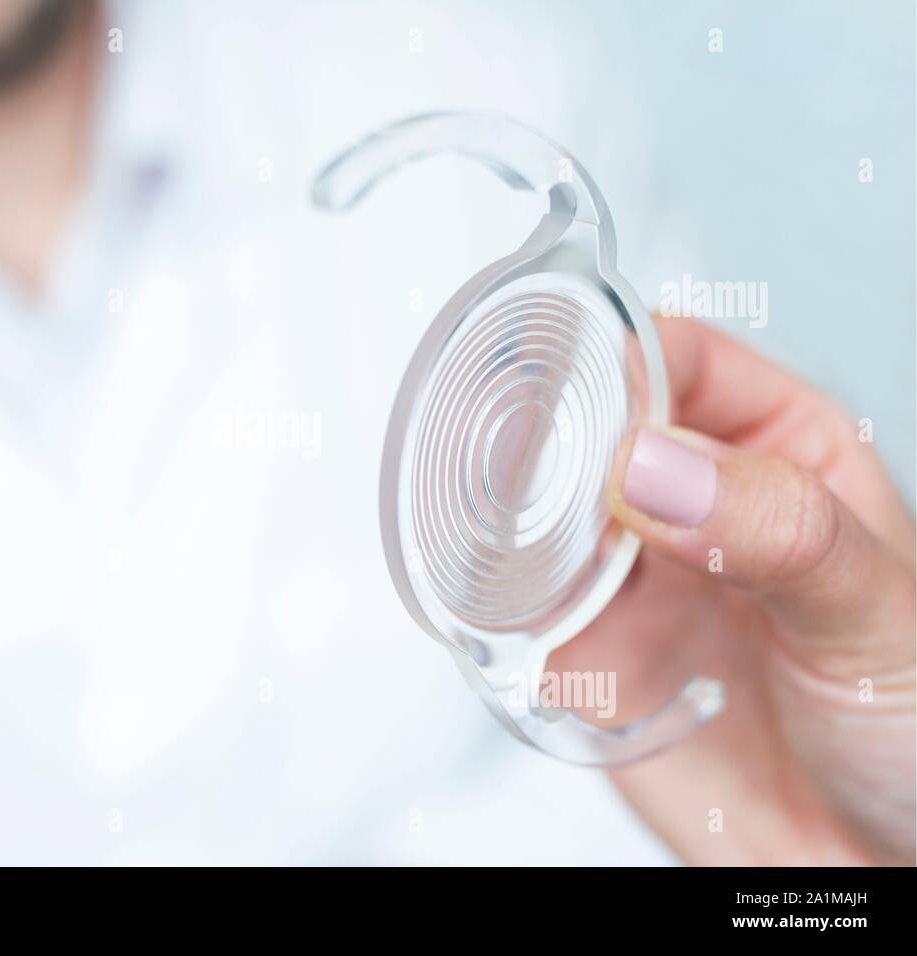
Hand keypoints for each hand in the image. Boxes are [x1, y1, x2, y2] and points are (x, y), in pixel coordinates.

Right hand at [551, 314, 914, 864]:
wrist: (873, 865)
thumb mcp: (878, 612)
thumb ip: (779, 530)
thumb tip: (658, 464)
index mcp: (776, 452)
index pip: (679, 362)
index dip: (621, 360)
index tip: (580, 389)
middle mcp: (689, 506)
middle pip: (589, 431)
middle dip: (546, 435)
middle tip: (528, 465)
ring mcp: (630, 580)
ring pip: (537, 515)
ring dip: (509, 517)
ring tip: (505, 529)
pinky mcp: (583, 655)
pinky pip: (515, 608)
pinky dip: (492, 598)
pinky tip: (500, 598)